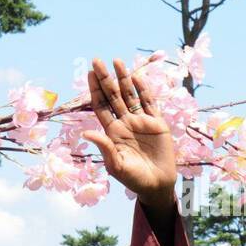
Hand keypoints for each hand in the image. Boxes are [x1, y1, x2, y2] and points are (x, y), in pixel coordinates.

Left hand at [81, 58, 176, 205]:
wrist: (157, 185)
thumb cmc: (134, 179)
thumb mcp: (116, 165)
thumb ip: (104, 148)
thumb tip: (87, 133)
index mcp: (112, 132)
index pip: (101, 106)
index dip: (95, 90)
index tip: (90, 73)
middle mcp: (125, 123)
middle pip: (113, 96)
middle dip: (105, 79)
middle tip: (97, 60)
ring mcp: (141, 122)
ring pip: (130, 95)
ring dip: (124, 79)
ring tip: (117, 61)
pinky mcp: (157, 124)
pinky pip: (150, 103)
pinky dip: (144, 90)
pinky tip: (138, 78)